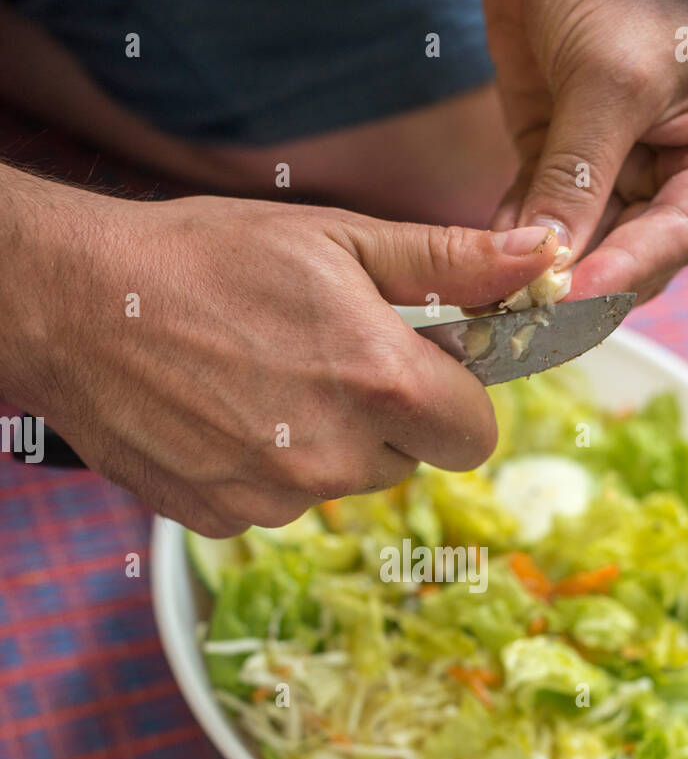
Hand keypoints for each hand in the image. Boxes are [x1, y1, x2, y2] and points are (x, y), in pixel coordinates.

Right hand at [0, 169, 558, 533]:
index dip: (454, 401)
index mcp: (384, 386)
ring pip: (341, 484)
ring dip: (323, 444)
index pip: (474, 436)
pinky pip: (277, 504)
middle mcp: (339, 458)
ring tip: (263, 379)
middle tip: (324, 360)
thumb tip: (540, 259)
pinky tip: (224, 414)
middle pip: (407, 462)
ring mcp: (278, 500)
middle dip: (385, 419)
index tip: (420, 369)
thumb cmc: (205, 257)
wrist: (75, 304)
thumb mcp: (337, 238)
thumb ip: (449, 260)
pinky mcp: (225, 520)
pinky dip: (264, 469)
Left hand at [483, 0, 687, 300]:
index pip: (677, 237)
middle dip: (575, 285)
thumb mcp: (609, 82)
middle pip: (630, 260)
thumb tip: (549, 268)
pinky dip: (509, 245)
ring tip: (494, 305)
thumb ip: (580, 179)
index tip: (569, 305)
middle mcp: (687, 179)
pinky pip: (539, 225)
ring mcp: (623, 179)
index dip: (620, 275)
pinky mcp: (564, 171)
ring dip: (535, 276)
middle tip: (525, 317)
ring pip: (581, 254)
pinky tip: (481, 267)